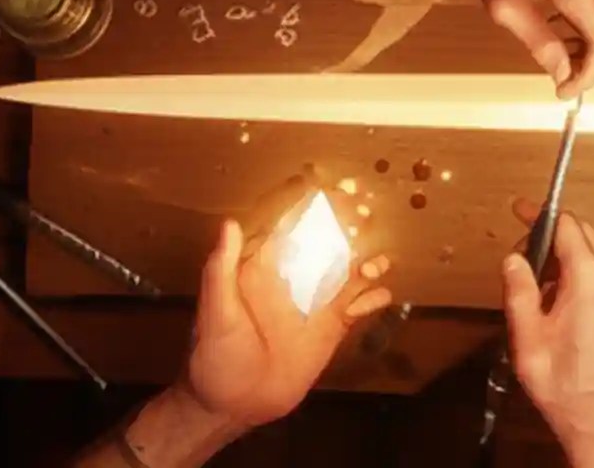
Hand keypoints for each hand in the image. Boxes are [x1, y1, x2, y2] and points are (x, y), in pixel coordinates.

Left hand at [180, 216, 391, 428]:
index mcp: (265, 268)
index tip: (330, 188)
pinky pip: (360, 305)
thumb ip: (222, 270)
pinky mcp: (332, 327)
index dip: (310, 206)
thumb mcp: (216, 313)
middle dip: (349, 225)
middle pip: (328, 243)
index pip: (291, 227)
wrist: (233, 405)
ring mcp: (316, 302)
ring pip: (351, 271)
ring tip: (377, 262)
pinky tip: (377, 298)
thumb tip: (229, 223)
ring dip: (368, 261)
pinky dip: (373, 298)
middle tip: (365, 213)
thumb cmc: (216, 357)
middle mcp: (294, 279)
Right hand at [501, 199, 593, 466]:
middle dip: (547, 239)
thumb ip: (519, 293)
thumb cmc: (570, 390)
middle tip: (520, 263)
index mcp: (591, 279)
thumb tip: (513, 261)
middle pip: (579, 232)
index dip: (538, 215)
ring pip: (592, 248)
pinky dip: (579, 270)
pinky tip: (559, 299)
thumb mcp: (528, 342)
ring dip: (563, 256)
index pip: (565, 224)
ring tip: (537, 288)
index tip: (520, 211)